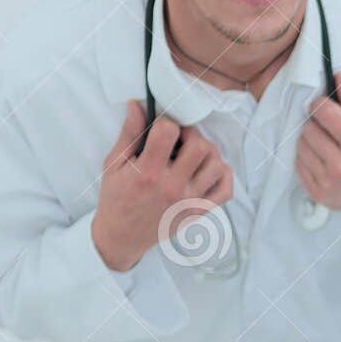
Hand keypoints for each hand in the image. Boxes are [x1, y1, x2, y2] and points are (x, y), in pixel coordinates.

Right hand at [91, 101, 232, 272]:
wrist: (122, 236)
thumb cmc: (116, 198)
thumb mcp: (114, 164)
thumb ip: (129, 134)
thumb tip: (137, 105)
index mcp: (148, 173)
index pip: (168, 133)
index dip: (166, 122)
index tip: (162, 128)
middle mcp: (172, 187)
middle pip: (200, 147)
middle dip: (191, 135)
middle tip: (181, 139)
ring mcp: (189, 201)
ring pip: (217, 165)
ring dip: (208, 154)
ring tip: (193, 155)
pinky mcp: (199, 211)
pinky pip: (226, 190)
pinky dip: (222, 175)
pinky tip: (207, 170)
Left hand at [296, 72, 340, 225]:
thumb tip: (336, 77)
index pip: (324, 112)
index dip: (320, 103)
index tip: (324, 105)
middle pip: (309, 128)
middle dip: (316, 122)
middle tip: (328, 127)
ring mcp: (328, 182)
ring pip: (301, 144)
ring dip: (309, 139)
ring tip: (326, 143)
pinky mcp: (317, 193)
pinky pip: (298, 164)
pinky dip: (307, 157)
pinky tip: (322, 158)